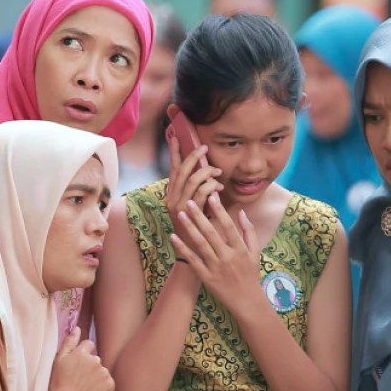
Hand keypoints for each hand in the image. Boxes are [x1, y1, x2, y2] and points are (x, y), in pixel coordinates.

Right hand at [46, 327, 114, 390]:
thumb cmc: (59, 383)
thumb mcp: (59, 360)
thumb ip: (69, 342)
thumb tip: (77, 328)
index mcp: (82, 353)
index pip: (89, 345)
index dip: (82, 354)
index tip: (77, 365)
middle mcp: (95, 360)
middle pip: (95, 359)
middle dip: (89, 366)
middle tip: (78, 379)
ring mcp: (104, 373)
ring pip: (101, 370)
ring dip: (96, 376)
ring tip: (84, 387)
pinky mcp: (110, 384)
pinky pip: (108, 381)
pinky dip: (102, 386)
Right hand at [166, 133, 222, 255]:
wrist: (194, 254)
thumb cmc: (199, 231)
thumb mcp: (196, 208)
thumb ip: (199, 191)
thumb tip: (207, 173)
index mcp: (172, 196)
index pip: (172, 169)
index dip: (174, 152)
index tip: (176, 136)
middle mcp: (172, 199)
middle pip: (181, 170)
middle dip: (193, 157)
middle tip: (204, 148)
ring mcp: (179, 207)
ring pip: (192, 179)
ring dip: (207, 173)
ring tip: (217, 172)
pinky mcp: (190, 214)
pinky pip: (201, 193)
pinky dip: (212, 187)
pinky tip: (219, 188)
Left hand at [169, 195, 261, 315]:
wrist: (246, 301)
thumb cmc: (250, 274)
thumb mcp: (255, 252)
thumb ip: (249, 231)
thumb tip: (241, 212)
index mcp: (239, 249)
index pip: (228, 226)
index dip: (220, 210)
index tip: (212, 196)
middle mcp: (227, 257)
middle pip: (211, 233)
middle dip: (199, 216)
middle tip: (189, 202)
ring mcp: (216, 267)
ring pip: (200, 244)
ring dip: (190, 228)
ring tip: (181, 215)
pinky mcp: (206, 277)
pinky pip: (193, 260)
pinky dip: (183, 249)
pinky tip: (174, 237)